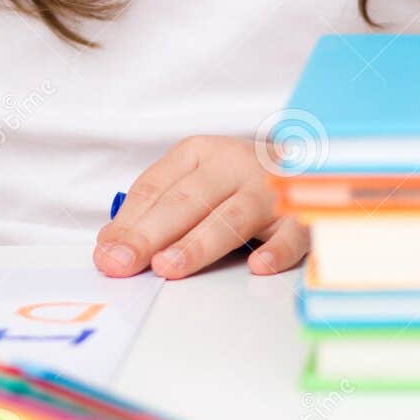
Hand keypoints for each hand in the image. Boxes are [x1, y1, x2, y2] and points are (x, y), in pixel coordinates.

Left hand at [92, 135, 308, 280]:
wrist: (312, 160)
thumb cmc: (239, 180)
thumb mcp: (195, 180)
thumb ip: (155, 210)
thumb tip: (110, 247)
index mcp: (201, 153)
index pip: (157, 187)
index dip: (129, 222)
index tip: (106, 254)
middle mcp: (233, 165)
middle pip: (186, 201)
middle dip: (150, 235)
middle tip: (122, 264)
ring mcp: (269, 188)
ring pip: (231, 217)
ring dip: (198, 243)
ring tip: (168, 267)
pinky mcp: (303, 213)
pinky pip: (292, 231)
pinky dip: (277, 248)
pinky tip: (259, 265)